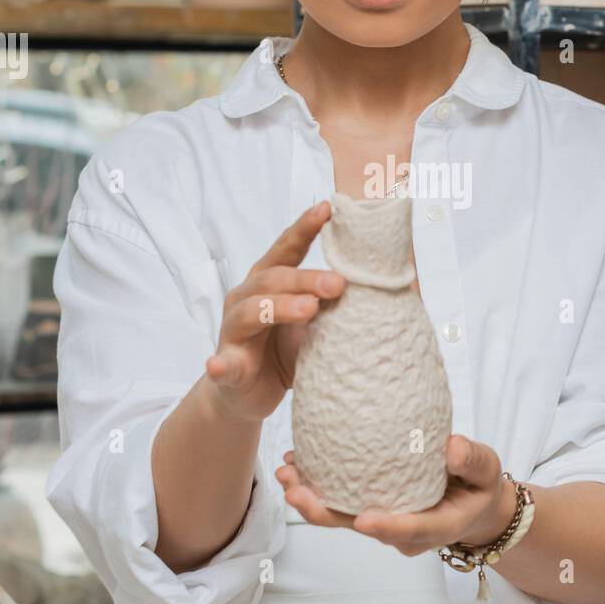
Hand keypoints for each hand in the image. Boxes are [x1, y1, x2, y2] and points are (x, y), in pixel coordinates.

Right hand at [203, 201, 345, 423]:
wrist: (249, 394)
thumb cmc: (283, 349)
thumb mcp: (313, 321)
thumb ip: (332, 301)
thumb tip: (387, 280)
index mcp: (267, 282)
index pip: (286, 249)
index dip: (304, 228)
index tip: (328, 209)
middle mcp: (245, 298)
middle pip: (273, 279)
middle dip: (306, 278)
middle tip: (338, 284)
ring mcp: (232, 331)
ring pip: (250, 312)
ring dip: (279, 308)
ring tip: (309, 309)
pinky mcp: (227, 367)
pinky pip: (222, 363)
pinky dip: (220, 363)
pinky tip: (217, 364)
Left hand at [275, 435, 515, 555]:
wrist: (472, 504)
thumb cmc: (478, 486)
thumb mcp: (488, 471)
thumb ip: (473, 460)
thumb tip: (452, 448)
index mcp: (436, 526)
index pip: (410, 530)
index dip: (386, 527)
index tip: (362, 520)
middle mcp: (403, 533)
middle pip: (361, 528)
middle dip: (325, 513)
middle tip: (297, 492)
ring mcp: (384, 523)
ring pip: (343, 518)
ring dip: (312, 499)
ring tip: (287, 474)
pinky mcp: (370, 510)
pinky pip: (340, 505)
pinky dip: (317, 488)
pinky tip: (296, 466)